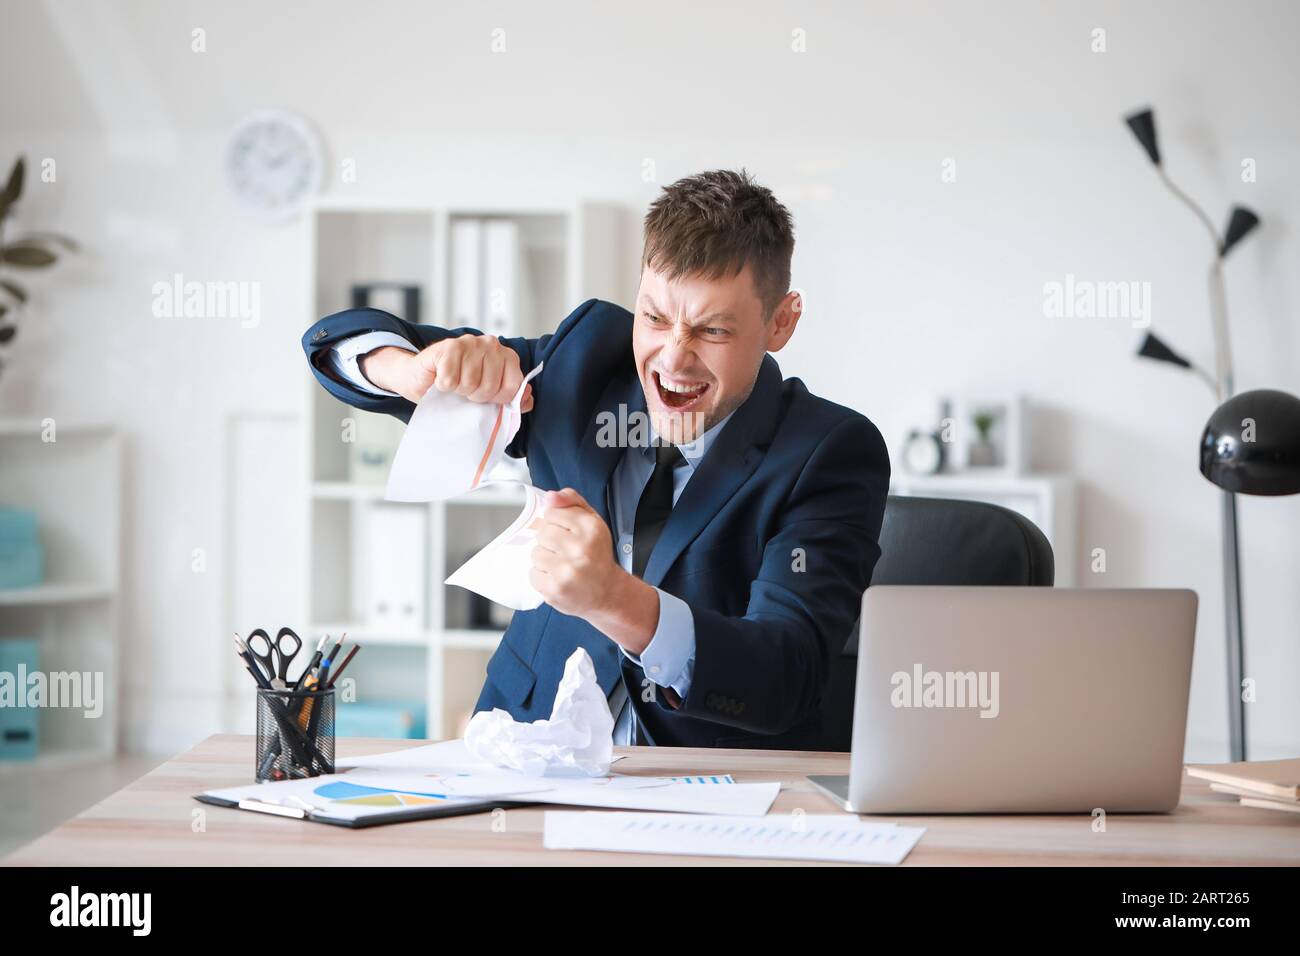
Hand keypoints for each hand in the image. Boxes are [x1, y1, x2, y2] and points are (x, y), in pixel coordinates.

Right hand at [360, 335, 533, 410]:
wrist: (422, 378)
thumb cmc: (458, 385)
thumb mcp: (489, 395)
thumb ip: (513, 397)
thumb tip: (528, 399)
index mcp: (507, 356)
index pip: (512, 388)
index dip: (497, 400)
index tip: (486, 397)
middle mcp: (491, 345)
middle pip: (490, 388)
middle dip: (475, 396)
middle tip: (465, 389)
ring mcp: (470, 343)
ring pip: (469, 384)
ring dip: (458, 390)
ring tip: (454, 382)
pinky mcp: (447, 347)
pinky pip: (450, 380)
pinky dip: (443, 386)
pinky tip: (441, 378)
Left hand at [530, 488, 619, 618]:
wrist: (608, 593)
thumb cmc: (597, 556)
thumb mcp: (593, 522)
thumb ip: (573, 502)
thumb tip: (550, 497)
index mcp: (590, 527)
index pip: (552, 512)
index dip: (558, 523)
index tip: (570, 533)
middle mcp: (580, 548)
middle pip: (542, 533)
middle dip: (551, 542)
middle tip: (568, 553)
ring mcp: (566, 570)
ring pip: (535, 553)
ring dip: (546, 560)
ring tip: (563, 566)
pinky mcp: (555, 588)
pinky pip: (533, 574)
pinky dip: (543, 577)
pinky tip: (559, 578)